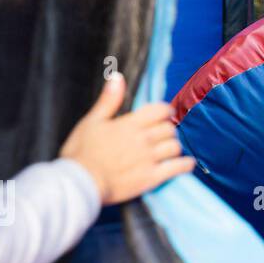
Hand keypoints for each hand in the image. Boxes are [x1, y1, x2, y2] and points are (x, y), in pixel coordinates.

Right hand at [60, 72, 194, 203]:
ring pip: (175, 146)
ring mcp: (149, 159)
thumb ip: (108, 100)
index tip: (162, 115)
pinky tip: (186, 164)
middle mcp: (143, 139)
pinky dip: (185, 164)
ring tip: (168, 149)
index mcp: (130, 124)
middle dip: (167, 130)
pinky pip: (177, 168)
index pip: (160, 110)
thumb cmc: (81, 153)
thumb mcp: (91, 122)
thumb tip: (118, 78)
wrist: (78, 184)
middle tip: (162, 135)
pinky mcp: (151, 178)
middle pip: (169, 128)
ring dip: (173, 146)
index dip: (164, 111)